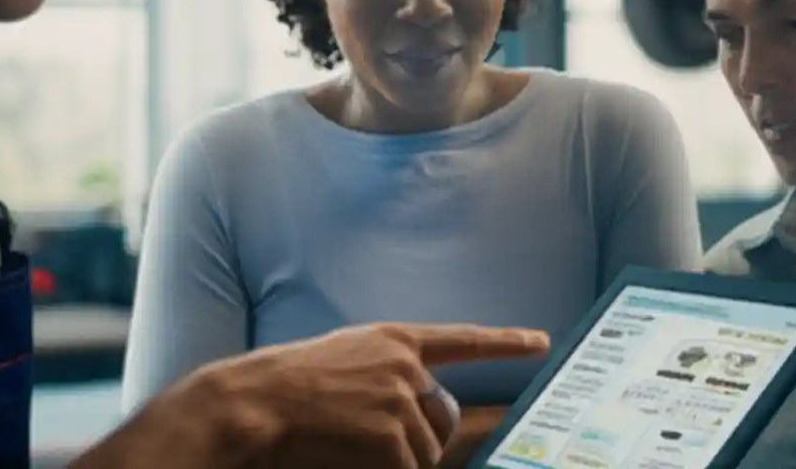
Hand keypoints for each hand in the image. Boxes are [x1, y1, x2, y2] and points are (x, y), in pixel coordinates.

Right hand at [73, 323, 548, 468]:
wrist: (255, 401)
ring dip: (398, 460)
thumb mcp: (345, 362)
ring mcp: (402, 397)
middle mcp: (407, 364)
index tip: (541, 340)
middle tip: (385, 444)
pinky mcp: (393, 432)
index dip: (505, 341)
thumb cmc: (287, 385)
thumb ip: (389, 376)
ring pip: (426, 450)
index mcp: (394, 339)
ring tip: (349, 445)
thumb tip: (424, 410)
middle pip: (444, 415)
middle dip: (426, 437)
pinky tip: (351, 458)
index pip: (463, 339)